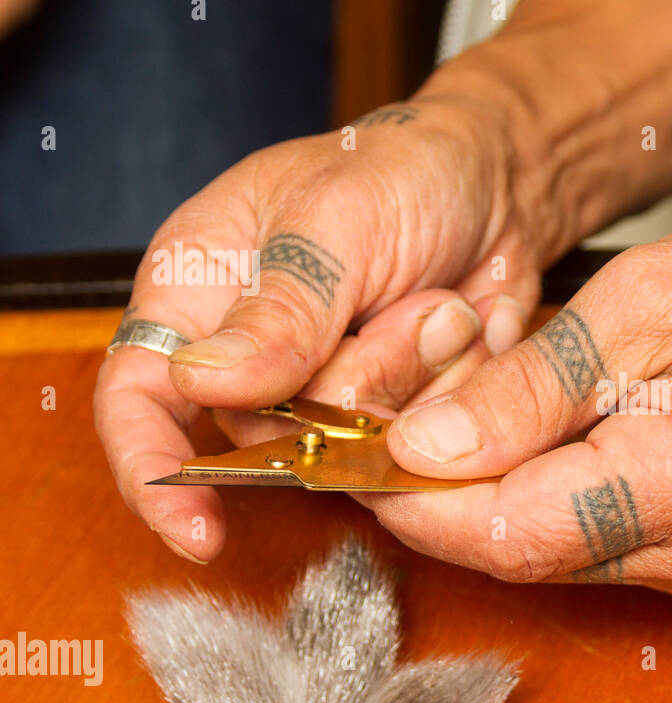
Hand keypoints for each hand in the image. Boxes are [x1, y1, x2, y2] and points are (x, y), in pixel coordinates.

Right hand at [95, 96, 541, 561]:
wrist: (500, 183)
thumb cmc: (401, 172)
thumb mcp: (337, 219)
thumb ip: (280, 306)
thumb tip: (206, 385)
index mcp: (200, 289)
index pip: (140, 397)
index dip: (155, 472)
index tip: (198, 530)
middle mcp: (254, 355)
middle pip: (272, 436)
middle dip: (353, 383)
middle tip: (407, 302)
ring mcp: (325, 393)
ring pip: (352, 448)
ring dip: (413, 374)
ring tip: (438, 302)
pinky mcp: (390, 415)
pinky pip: (419, 445)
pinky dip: (452, 388)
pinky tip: (462, 330)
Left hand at [366, 204, 671, 636]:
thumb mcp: (643, 297)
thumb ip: (529, 388)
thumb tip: (426, 451)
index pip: (514, 531)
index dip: (420, 504)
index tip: (364, 463)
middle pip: (538, 556)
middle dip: (465, 495)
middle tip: (435, 423)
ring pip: (576, 564)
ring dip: (525, 502)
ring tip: (525, 423)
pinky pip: (625, 567)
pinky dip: (585, 517)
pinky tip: (593, 456)